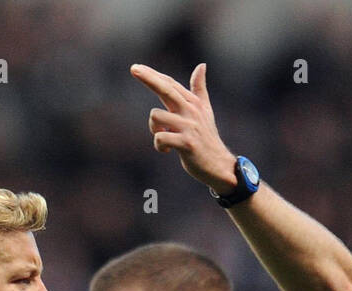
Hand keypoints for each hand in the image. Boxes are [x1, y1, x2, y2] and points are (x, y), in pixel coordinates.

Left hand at [131, 63, 237, 192]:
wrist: (218, 164)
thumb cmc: (207, 138)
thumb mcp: (205, 110)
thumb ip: (199, 89)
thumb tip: (201, 65)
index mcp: (192, 103)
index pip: (169, 84)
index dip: (152, 75)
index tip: (136, 68)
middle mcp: (191, 110)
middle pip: (165, 90)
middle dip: (149, 79)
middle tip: (133, 69)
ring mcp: (189, 126)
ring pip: (156, 116)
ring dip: (154, 130)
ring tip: (164, 138)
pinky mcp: (186, 143)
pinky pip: (161, 137)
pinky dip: (159, 145)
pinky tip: (167, 150)